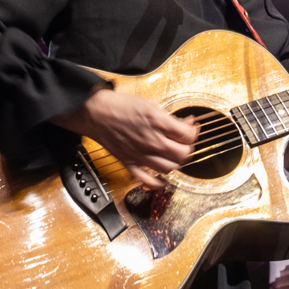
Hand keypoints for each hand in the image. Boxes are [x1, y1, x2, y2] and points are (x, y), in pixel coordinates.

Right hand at [54, 87, 196, 187]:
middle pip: (182, 154)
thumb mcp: (150, 104)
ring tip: (174, 155)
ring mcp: (140, 155)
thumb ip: (169, 117)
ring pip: (170, 168)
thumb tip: (185, 124)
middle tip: (184, 142)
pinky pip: (147, 181)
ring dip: (176, 163)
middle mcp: (150, 141)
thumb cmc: (119, 106)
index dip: (193, 131)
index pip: (187, 135)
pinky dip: (158, 184)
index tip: (191, 128)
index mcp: (157, 122)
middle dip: (187, 147)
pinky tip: (163, 179)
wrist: (95, 112)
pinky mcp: (130, 163)